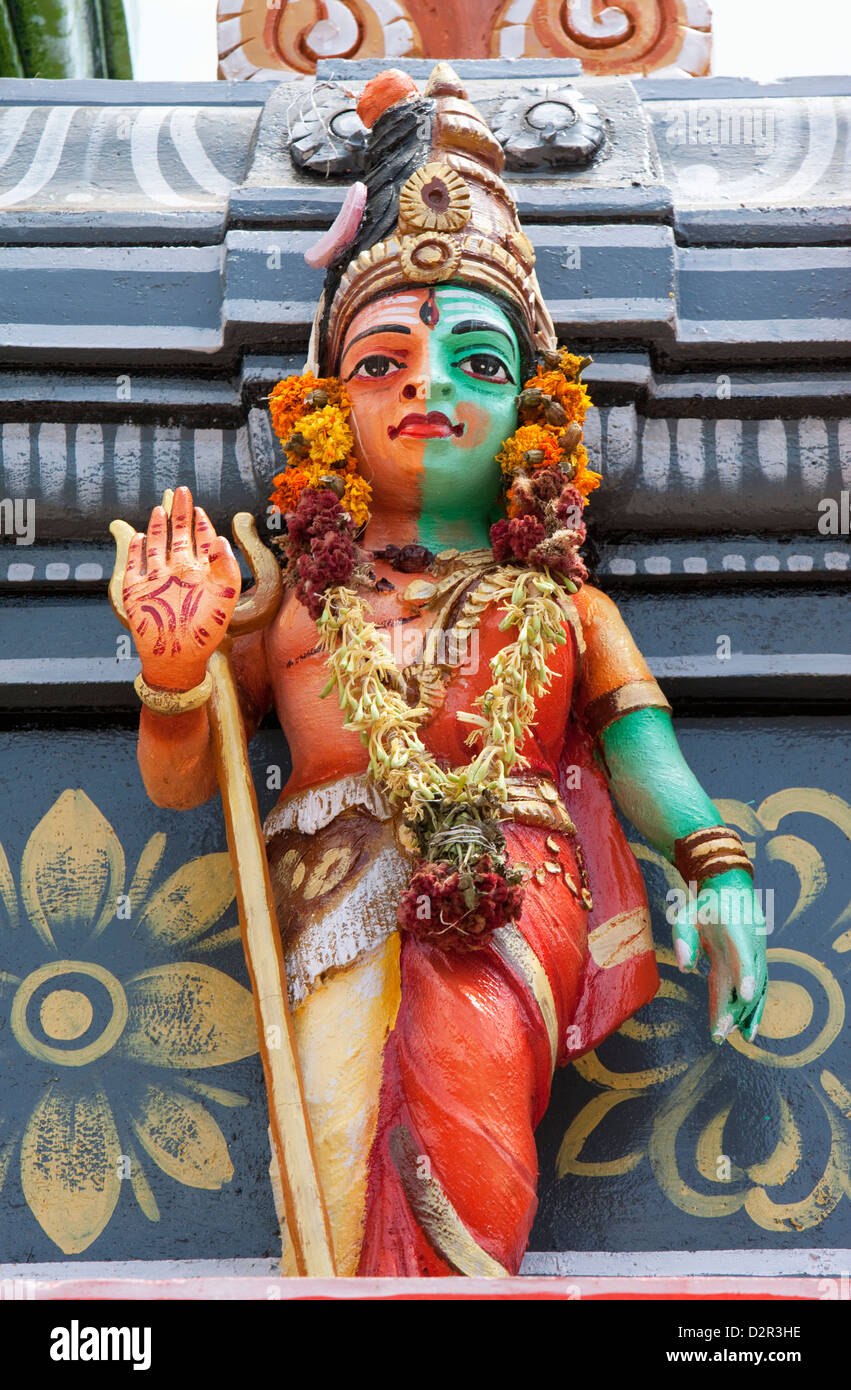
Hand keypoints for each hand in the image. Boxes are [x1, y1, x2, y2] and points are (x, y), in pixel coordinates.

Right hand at [124, 486, 241, 690]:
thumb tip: (219, 538)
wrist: (178, 657)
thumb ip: (225, 565)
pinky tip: (138, 535)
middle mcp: (179, 572)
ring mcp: (157, 579)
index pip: (201, 540)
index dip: (200, 523)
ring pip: (156, 545)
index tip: (200, 508)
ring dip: (158, 526)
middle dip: (180, 513)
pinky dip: (135, 549)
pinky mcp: (136, 589)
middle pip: (178, 535)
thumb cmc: (207, 630)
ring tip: (160, 508)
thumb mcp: (225, 595)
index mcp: (201, 572)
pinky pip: (134, 564)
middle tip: (181, 490)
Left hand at [672, 868, 767, 1043]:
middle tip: (720, 1034)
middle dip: (735, 1008)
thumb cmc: (705, 904)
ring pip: (757, 988)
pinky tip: (747, 1030)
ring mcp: (755, 954)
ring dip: (748, 1014)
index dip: (746, 974)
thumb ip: (684, 938)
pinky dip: (753, 1009)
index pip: (743, 954)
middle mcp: (750, 944)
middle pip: (747, 980)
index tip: (747, 995)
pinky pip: (757, 989)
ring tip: (739, 1038)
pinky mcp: (755, 962)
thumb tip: (685, 969)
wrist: (731, 888)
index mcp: (735, 929)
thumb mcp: (687, 913)